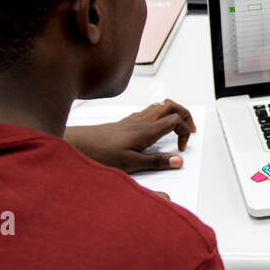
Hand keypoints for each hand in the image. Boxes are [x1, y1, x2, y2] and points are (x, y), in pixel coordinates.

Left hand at [64, 100, 197, 171]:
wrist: (78, 144)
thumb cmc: (100, 153)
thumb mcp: (131, 163)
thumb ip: (156, 162)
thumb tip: (178, 160)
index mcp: (146, 130)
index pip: (175, 120)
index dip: (185, 131)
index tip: (181, 148)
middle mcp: (142, 120)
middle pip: (171, 106)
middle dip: (185, 115)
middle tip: (190, 129)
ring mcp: (134, 119)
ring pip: (161, 105)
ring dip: (173, 112)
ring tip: (178, 126)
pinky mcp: (127, 121)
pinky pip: (150, 110)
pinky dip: (161, 115)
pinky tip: (157, 128)